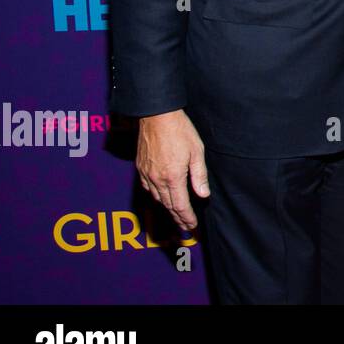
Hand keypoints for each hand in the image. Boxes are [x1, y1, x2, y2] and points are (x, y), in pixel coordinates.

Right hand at [136, 109, 208, 231]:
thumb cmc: (180, 131)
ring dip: (167, 209)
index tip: (192, 226)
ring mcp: (147, 174)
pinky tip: (161, 198)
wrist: (156, 116)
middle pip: (168, 205)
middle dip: (178, 218)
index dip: (186, 218)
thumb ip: (199, 175)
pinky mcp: (141, 168)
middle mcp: (157, 179)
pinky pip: (148, 189)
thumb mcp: (196, 151)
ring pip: (157, 198)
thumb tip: (203, 195)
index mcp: (173, 177)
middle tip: (185, 227)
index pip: (180, 205)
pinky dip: (156, 197)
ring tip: (176, 216)